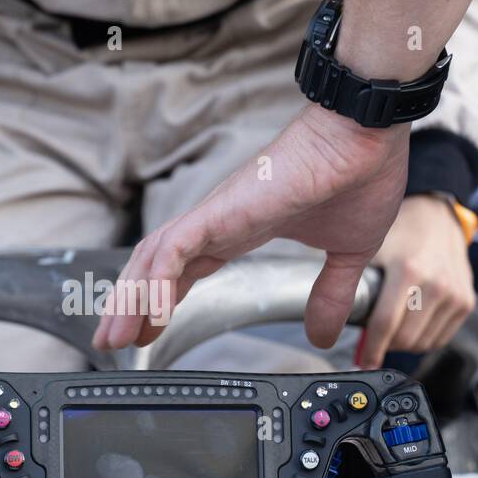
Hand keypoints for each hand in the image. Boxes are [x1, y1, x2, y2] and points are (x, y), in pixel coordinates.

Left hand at [92, 107, 410, 350]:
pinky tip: (151, 315)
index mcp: (241, 231)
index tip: (147, 333)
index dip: (160, 302)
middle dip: (129, 305)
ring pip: (153, 259)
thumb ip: (329, 295)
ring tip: (115, 336)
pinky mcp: (220, 211)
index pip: (183, 271)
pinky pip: (174, 251)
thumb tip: (323, 335)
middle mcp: (219, 223)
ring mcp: (215, 216)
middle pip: (155, 268)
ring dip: (131, 299)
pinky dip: (157, 283)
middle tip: (111, 340)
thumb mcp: (345, 255)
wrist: (366, 137)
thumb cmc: (358, 177)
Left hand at [357, 194, 474, 368]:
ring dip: (403, 344)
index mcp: (410, 270)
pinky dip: (422, 339)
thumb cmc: (400, 231)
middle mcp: (437, 284)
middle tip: (373, 339)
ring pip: (423, 344)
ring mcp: (455, 295)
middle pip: (405, 339)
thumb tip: (328, 321)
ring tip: (391, 329)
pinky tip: (410, 325)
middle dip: (385, 345)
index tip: (363, 361)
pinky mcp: (466, 302)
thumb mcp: (370, 249)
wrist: (437, 216)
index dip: (371, 349)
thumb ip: (352, 283)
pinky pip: (440, 338)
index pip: (386, 325)